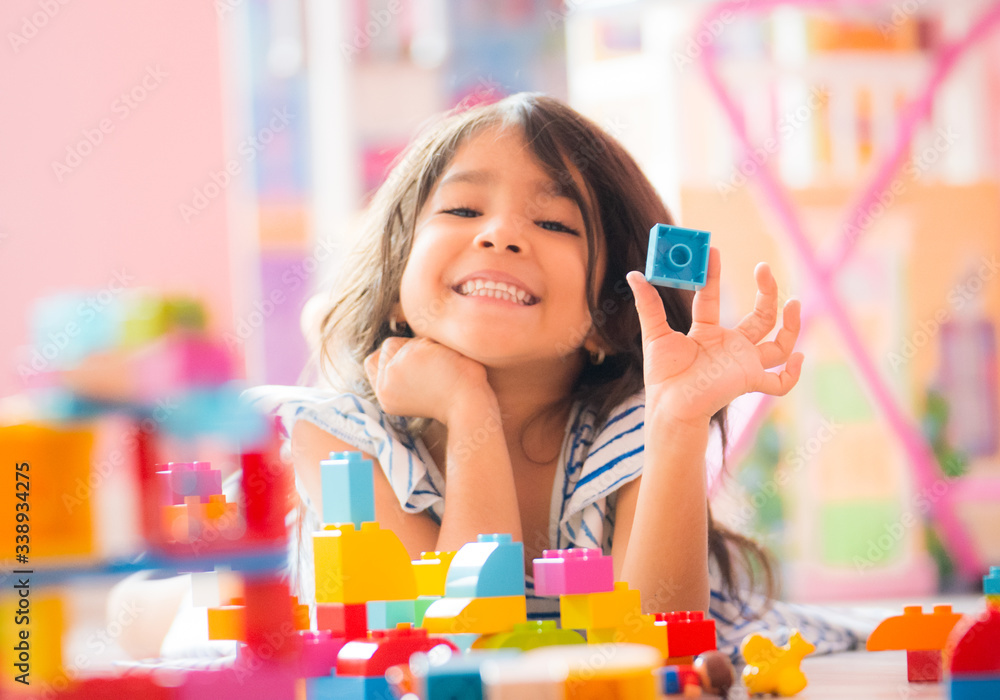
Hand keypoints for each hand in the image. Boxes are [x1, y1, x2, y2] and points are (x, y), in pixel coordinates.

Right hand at [364, 336, 492, 424]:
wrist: (469, 407)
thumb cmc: (452, 396)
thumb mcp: (416, 389)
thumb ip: (402, 370)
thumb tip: (398, 333)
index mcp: (384, 396)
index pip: (373, 360)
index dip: (394, 356)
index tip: (418, 367)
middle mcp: (384, 385)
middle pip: (388, 345)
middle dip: (411, 349)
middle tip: (434, 370)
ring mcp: (394, 369)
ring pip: (407, 340)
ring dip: (426, 348)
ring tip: (442, 368)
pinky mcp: (410, 355)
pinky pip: (424, 336)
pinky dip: (440, 346)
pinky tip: (450, 363)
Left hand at [626, 247, 802, 424]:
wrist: (669, 406)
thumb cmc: (663, 376)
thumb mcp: (655, 334)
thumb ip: (649, 305)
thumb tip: (635, 274)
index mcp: (707, 333)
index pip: (713, 298)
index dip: (713, 275)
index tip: (713, 251)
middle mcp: (731, 346)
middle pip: (761, 317)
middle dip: (768, 293)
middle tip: (764, 268)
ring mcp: (743, 363)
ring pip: (780, 345)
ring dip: (791, 326)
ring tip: (795, 302)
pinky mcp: (750, 381)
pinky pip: (780, 383)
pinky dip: (793, 374)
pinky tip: (800, 359)